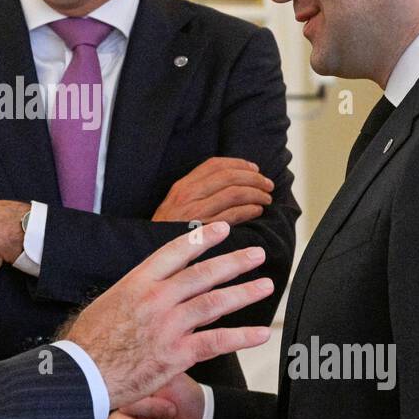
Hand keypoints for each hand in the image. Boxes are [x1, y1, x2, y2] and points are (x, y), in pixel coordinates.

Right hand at [61, 221, 270, 408]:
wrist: (82, 373)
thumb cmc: (90, 341)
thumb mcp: (110, 302)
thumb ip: (137, 293)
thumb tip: (155, 286)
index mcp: (138, 282)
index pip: (176, 252)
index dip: (202, 239)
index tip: (223, 229)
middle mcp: (156, 299)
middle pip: (202, 274)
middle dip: (233, 262)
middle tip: (257, 254)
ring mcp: (168, 326)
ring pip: (214, 302)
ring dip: (244, 293)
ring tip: (265, 285)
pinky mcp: (176, 354)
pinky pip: (216, 342)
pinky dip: (241, 337)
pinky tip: (259, 333)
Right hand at [152, 157, 273, 225]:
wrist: (150, 254)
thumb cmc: (166, 233)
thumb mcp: (173, 207)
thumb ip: (195, 193)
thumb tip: (229, 183)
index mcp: (182, 186)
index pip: (214, 165)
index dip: (239, 164)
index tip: (254, 168)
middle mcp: (188, 195)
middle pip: (228, 176)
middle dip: (254, 178)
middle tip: (267, 185)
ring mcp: (195, 212)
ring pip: (234, 193)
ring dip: (256, 194)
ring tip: (266, 199)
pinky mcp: (204, 230)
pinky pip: (234, 214)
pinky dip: (250, 210)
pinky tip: (257, 211)